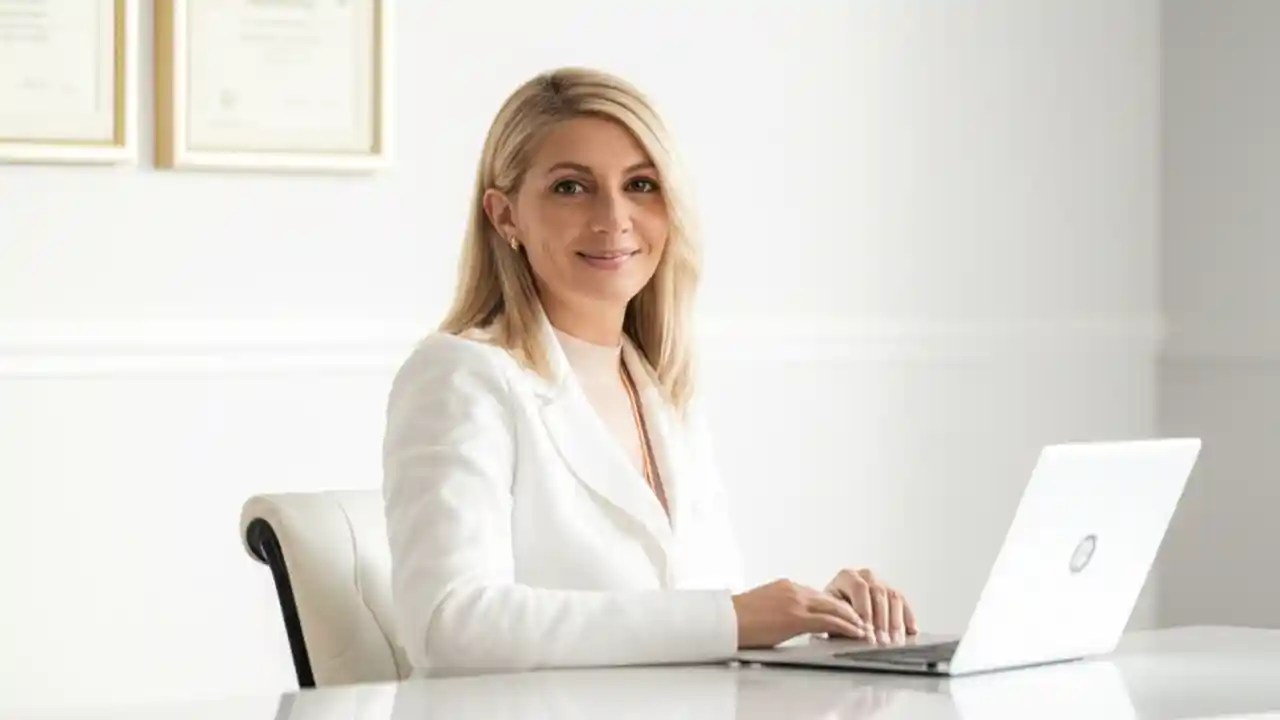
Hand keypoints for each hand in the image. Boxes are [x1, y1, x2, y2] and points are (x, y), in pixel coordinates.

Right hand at [731, 579, 870, 648]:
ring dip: (853, 619)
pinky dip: (846, 626)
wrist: (726, 620)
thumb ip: (780, 608)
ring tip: (865, 629)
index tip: (845, 614)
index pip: (817, 595)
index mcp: (785, 587)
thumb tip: (787, 621)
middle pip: (830, 599)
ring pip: (834, 607)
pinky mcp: (796, 617)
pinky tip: (855, 633)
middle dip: (849, 610)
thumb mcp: (762, 607)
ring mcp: (796, 602)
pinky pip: (828, 620)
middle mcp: (793, 590)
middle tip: (863, 620)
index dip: (834, 606)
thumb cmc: (737, 619)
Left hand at [824, 568, 917, 643]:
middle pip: (879, 593)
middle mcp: (866, 576)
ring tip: (894, 641)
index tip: (867, 631)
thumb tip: (856, 629)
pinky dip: (908, 618)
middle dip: (881, 621)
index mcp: (847, 576)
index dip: (864, 610)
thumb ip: (842, 618)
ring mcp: (881, 583)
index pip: (859, 588)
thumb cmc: (831, 613)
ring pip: (894, 598)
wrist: (835, 611)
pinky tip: (911, 632)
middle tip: (881, 641)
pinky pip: (904, 604)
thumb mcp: (830, 613)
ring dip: (895, 622)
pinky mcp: (892, 594)